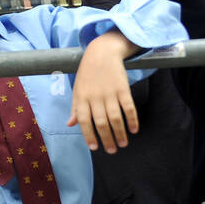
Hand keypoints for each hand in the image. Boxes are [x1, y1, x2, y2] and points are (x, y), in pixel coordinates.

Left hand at [68, 31, 139, 152]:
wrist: (102, 53)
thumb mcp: (77, 89)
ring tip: (123, 144)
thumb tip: (70, 124)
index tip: (95, 147)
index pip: (84, 121)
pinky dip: (132, 120)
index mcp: (81, 98)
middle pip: (101, 122)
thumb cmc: (87, 74)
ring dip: (120, 133)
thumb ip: (75, 108)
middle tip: (112, 150)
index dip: (89, 135)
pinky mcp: (123, 88)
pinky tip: (134, 130)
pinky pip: (128, 107)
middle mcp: (95, 97)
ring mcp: (109, 93)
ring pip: (115, 118)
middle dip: (107, 139)